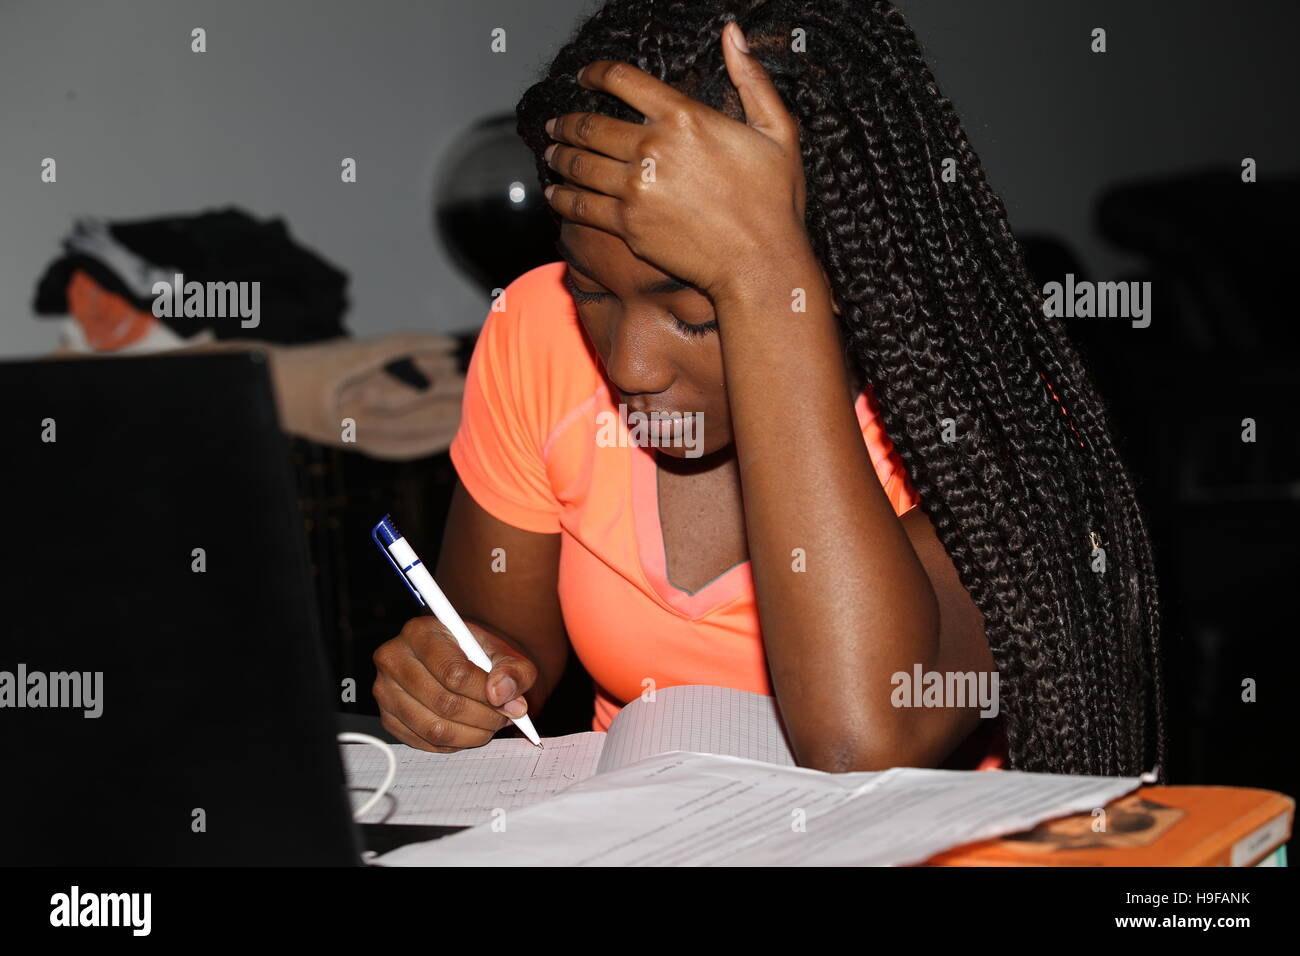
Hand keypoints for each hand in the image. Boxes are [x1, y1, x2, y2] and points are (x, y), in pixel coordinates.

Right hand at [372, 617, 536, 751]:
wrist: (455, 658)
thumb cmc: (474, 653)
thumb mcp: (501, 651)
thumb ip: (512, 669)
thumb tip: (502, 695)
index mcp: (420, 633)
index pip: (454, 673)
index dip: (487, 695)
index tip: (511, 704)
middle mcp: (394, 659)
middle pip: (444, 703)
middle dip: (484, 718)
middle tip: (504, 718)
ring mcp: (386, 691)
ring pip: (434, 728)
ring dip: (471, 735)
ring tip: (490, 725)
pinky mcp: (387, 717)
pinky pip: (425, 742)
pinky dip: (454, 744)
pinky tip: (469, 730)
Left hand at [543, 21, 808, 302]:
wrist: (760, 262)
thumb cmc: (774, 200)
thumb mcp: (778, 130)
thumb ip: (752, 78)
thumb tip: (732, 33)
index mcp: (683, 116)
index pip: (622, 80)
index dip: (595, 73)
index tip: (583, 77)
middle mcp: (652, 148)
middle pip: (590, 125)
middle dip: (566, 122)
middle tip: (556, 124)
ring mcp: (635, 188)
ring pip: (579, 164)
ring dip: (558, 156)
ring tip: (550, 154)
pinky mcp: (628, 225)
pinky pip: (581, 206)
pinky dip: (563, 198)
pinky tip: (555, 194)